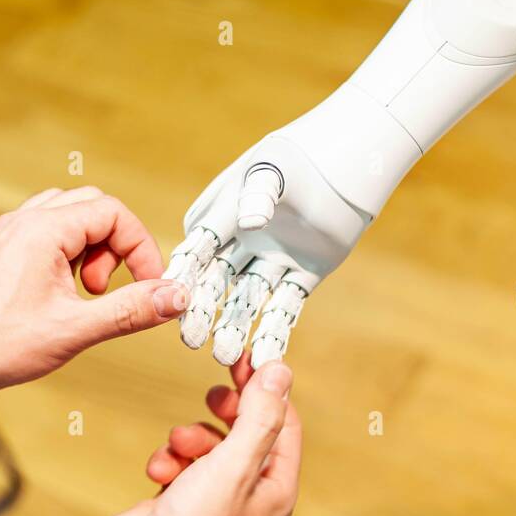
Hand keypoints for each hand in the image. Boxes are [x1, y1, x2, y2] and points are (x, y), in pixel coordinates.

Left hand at [0, 187, 188, 395]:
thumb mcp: (75, 330)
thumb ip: (130, 310)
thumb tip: (174, 297)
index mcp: (42, 231)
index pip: (113, 212)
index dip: (140, 246)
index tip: (148, 282)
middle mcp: (22, 222)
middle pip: (92, 207)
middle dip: (114, 246)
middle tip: (105, 289)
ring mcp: (7, 234)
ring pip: (67, 216)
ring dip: (89, 249)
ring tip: (82, 293)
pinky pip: (43, 232)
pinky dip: (65, 255)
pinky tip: (58, 294)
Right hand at [94, 358, 300, 515]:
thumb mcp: (233, 465)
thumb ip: (259, 417)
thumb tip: (281, 371)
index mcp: (276, 487)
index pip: (284, 423)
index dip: (268, 389)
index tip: (248, 358)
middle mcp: (251, 492)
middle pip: (247, 428)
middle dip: (226, 411)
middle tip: (213, 393)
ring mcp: (215, 496)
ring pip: (208, 442)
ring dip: (189, 437)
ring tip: (177, 449)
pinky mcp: (182, 497)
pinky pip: (181, 460)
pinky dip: (169, 459)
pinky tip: (158, 472)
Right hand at [163, 128, 375, 369]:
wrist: (347, 164)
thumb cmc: (302, 157)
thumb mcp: (274, 170)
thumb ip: (257, 194)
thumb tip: (249, 223)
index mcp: (221, 215)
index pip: (198, 250)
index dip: (184, 277)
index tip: (168, 302)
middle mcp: (241, 242)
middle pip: (218, 282)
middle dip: (204, 312)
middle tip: (191, 341)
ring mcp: (271, 260)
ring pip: (248, 299)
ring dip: (235, 327)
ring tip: (224, 356)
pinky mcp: (301, 274)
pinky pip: (284, 307)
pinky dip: (274, 332)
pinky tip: (265, 358)